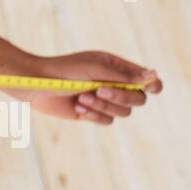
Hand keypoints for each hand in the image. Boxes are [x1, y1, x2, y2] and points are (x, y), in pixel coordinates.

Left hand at [0, 51, 162, 124]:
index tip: (151, 89)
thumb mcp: (95, 68)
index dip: (153, 85)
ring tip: (81, 97)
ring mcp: (103, 100)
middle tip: (100, 90)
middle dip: (121, 97)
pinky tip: (78, 107)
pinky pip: (107, 121)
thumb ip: (124, 75)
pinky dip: (94, 116)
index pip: (145, 78)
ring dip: (103, 107)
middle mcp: (113, 83)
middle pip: (138, 99)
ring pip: (123, 112)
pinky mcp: (92, 113)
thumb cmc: (64, 70)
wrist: (37, 84)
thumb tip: (153, 76)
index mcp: (116, 67)